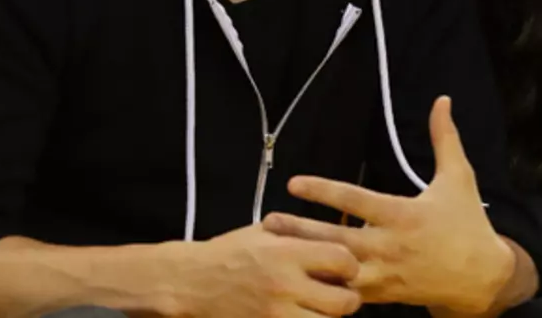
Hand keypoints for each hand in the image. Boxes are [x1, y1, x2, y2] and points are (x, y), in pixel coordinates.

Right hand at [173, 223, 361, 316]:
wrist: (191, 282)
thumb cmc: (230, 252)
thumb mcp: (265, 232)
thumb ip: (300, 235)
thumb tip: (336, 236)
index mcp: (288, 254)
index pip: (344, 261)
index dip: (350, 265)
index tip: (345, 267)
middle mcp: (286, 286)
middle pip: (344, 302)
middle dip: (348, 298)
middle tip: (341, 294)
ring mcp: (276, 315)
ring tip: (321, 309)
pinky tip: (303, 315)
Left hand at [270, 97, 514, 313]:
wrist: (483, 278)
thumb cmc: (467, 223)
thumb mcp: (459, 178)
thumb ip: (444, 138)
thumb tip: (442, 99)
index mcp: (403, 215)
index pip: (355, 200)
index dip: (322, 191)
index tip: (293, 182)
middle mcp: (389, 246)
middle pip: (335, 240)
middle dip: (299, 232)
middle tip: (267, 222)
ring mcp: (384, 275)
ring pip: (336, 272)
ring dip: (304, 262)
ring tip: (271, 253)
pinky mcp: (382, 295)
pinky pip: (346, 295)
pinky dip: (322, 288)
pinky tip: (296, 281)